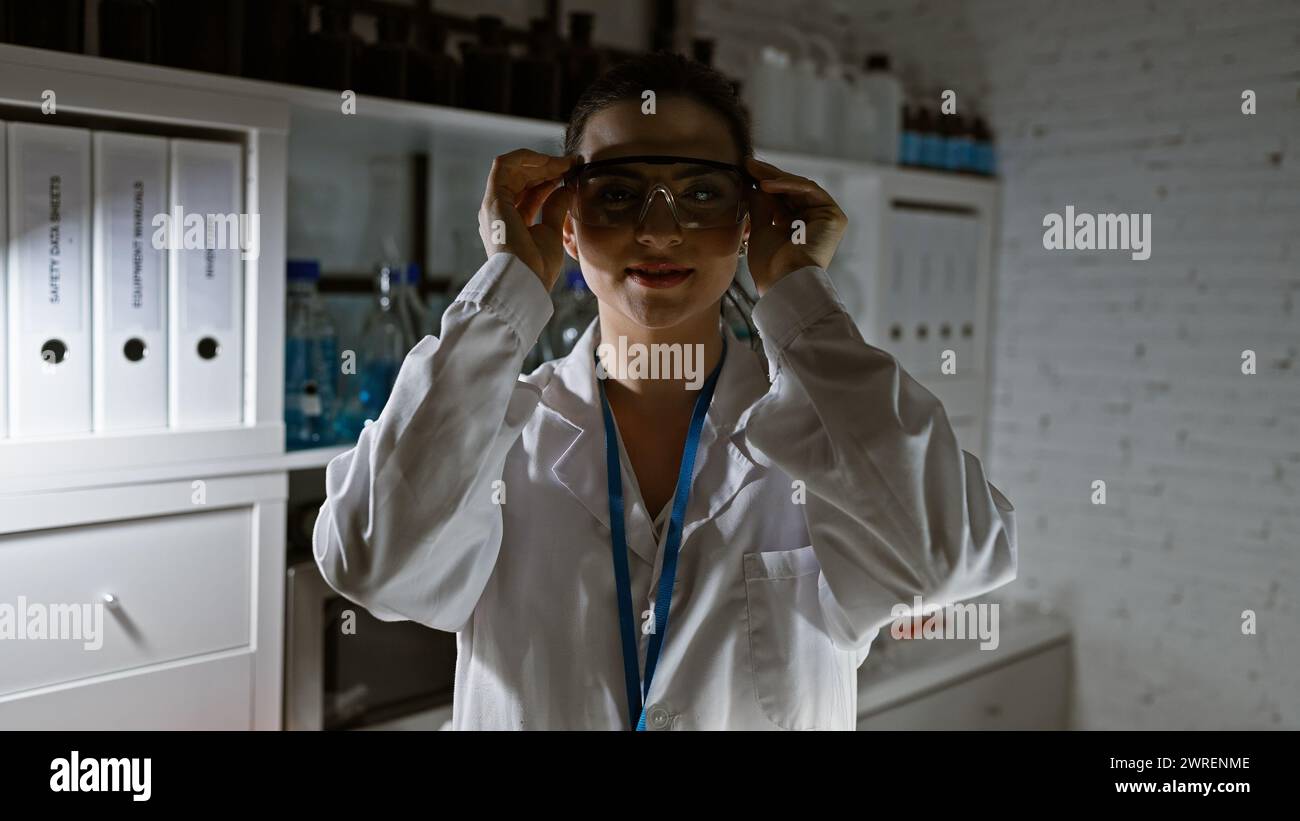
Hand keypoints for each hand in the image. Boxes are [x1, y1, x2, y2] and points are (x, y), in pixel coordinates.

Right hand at [479, 149, 577, 290]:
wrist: (525, 282)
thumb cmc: (537, 267)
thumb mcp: (551, 232)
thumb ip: (555, 209)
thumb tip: (565, 188)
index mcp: (511, 223)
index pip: (529, 192)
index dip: (550, 179)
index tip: (571, 173)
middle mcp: (499, 212)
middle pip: (521, 179)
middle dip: (547, 168)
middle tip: (571, 164)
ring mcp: (493, 205)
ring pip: (513, 169)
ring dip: (540, 162)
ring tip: (564, 163)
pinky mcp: (493, 200)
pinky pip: (504, 165)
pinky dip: (526, 158)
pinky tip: (548, 161)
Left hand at [743, 158, 847, 295]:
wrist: (784, 281)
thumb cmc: (770, 264)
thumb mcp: (761, 228)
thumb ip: (760, 205)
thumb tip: (752, 183)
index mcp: (797, 227)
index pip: (782, 198)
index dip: (764, 183)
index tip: (744, 171)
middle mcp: (813, 221)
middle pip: (791, 191)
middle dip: (769, 175)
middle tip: (748, 163)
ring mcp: (825, 218)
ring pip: (800, 187)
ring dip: (776, 177)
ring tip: (754, 171)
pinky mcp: (834, 216)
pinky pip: (810, 191)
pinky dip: (789, 185)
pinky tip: (767, 184)